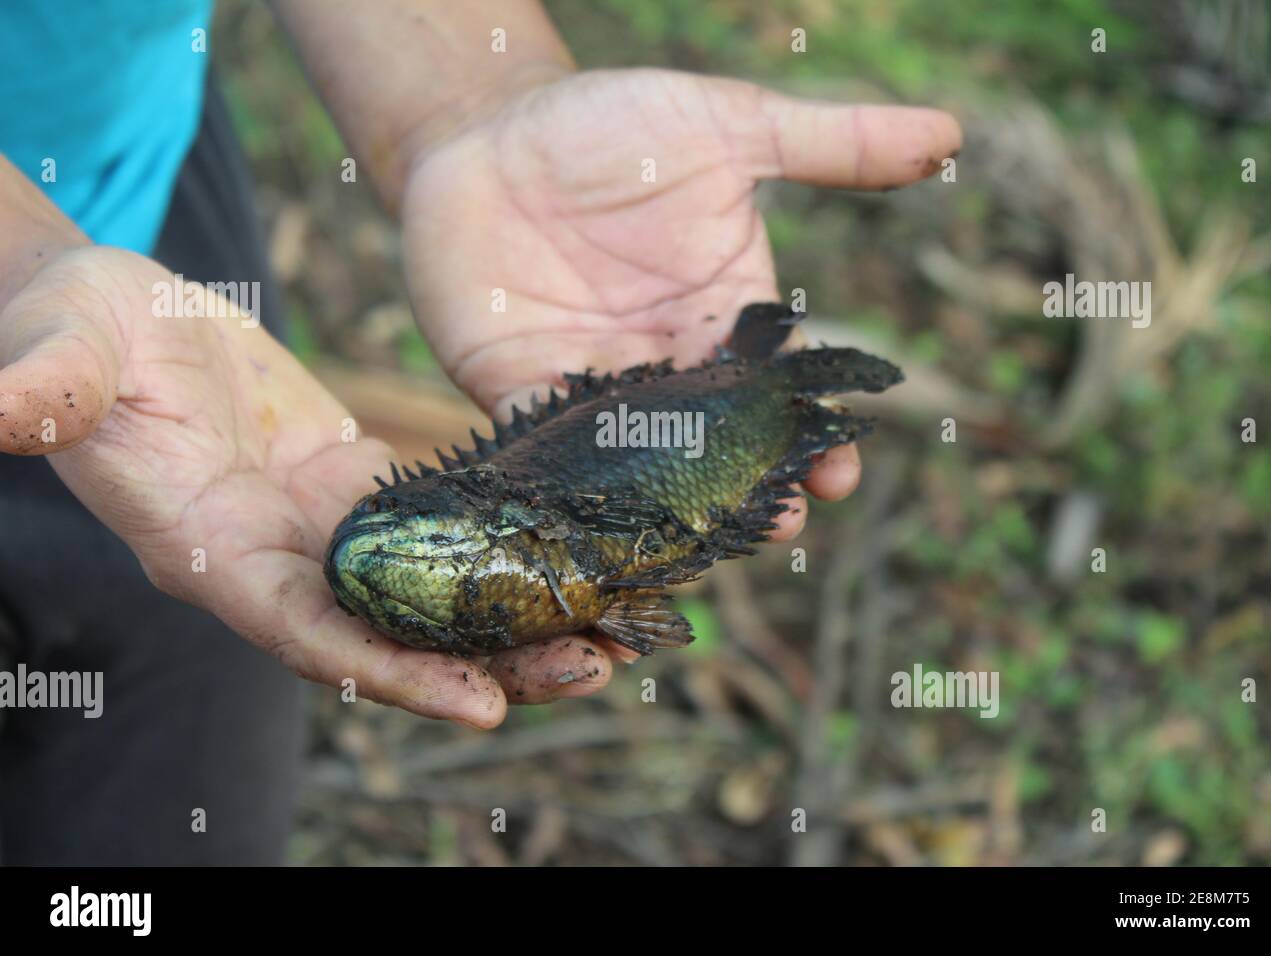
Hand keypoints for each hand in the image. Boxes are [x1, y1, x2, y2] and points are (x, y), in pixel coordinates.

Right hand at [0, 247, 620, 725]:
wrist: (109, 319)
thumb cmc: (74, 335)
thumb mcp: (60, 353)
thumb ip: (45, 388)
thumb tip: (1, 404)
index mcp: (206, 548)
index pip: (304, 630)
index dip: (389, 670)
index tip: (478, 704)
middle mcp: (273, 562)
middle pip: (391, 633)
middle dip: (489, 660)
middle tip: (594, 670)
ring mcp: (319, 534)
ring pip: (429, 595)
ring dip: (517, 617)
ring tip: (616, 631)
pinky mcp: (354, 493)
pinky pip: (439, 537)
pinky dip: (502, 555)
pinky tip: (572, 555)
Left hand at [400, 67, 961, 534]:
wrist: (491, 125)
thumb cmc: (613, 123)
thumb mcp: (729, 125)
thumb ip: (831, 143)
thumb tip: (948, 134)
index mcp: (727, 315)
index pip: (781, 392)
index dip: (811, 436)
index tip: (838, 471)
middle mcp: (668, 365)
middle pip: (718, 448)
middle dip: (748, 490)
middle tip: (775, 524)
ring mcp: (595, 386)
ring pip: (641, 468)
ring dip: (669, 509)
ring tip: (697, 547)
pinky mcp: (522, 390)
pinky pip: (548, 450)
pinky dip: (568, 488)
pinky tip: (592, 526)